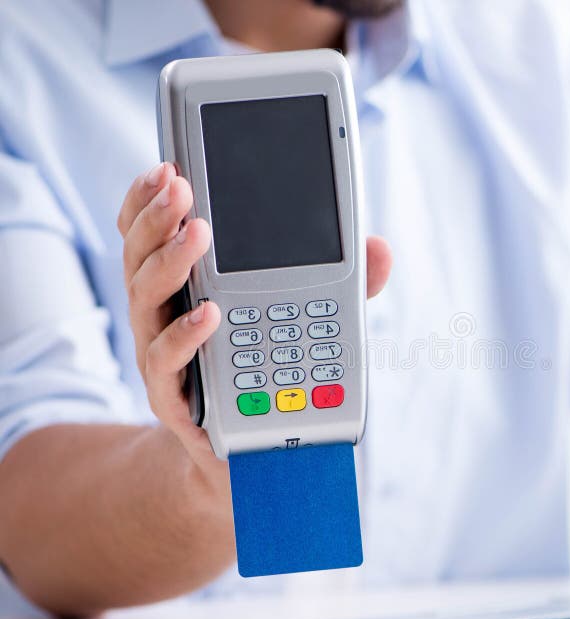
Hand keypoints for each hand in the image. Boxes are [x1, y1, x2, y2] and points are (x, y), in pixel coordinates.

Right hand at [117, 162, 391, 468]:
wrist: (249, 451)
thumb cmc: (267, 371)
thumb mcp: (305, 318)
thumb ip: (337, 283)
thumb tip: (379, 249)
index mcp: (186, 284)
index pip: (153, 234)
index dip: (152, 200)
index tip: (171, 166)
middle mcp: (164, 312)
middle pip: (141, 254)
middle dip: (157, 215)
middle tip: (179, 186)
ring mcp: (162, 351)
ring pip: (146, 298)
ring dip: (171, 261)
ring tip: (198, 232)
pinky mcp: (172, 395)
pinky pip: (168, 360)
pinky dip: (186, 336)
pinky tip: (211, 314)